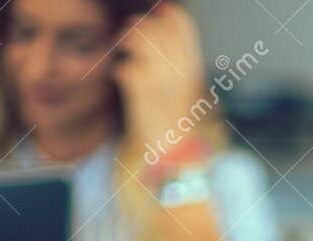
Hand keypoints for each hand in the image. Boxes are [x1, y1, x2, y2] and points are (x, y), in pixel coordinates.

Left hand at [113, 3, 206, 157]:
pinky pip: (123, 66)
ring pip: (137, 37)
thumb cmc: (180, 122)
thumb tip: (163, 28)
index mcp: (193, 65)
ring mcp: (159, 75)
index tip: (152, 18)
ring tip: (123, 54)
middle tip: (129, 40)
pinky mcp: (139, 88)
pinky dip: (119, 73)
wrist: (176, 154)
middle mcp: (179, 67)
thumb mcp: (189, 87)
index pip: (181, 22)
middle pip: (154, 24)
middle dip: (137, 27)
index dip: (163, 14)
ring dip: (125, 41)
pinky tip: (122, 83)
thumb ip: (178, 60)